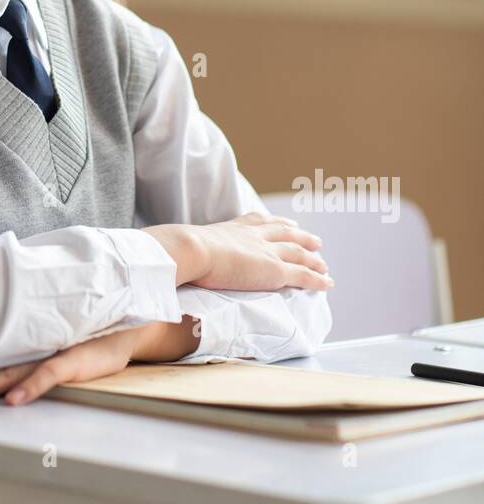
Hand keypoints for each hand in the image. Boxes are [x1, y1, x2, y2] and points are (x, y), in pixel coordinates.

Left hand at [0, 318, 197, 407]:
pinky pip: (48, 375)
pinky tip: (12, 402)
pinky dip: (30, 388)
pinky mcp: (72, 359)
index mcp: (8, 346)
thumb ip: (8, 341)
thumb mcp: (37, 334)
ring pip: (2, 374)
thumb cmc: (77, 327)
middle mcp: (19, 350)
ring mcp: (44, 353)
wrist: (123, 316)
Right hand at [191, 211, 331, 291]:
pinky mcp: (274, 271)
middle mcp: (253, 236)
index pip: (258, 221)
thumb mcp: (188, 246)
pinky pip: (302, 275)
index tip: (284, 222)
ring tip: (324, 262)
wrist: (192, 250)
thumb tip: (176, 257)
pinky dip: (317, 279)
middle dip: (300, 235)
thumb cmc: (182, 251)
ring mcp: (266, 252)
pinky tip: (328, 283)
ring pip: (297, 252)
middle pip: (284, 232)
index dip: (274, 222)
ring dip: (313, 257)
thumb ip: (190, 251)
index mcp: (233, 228)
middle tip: (313, 239)